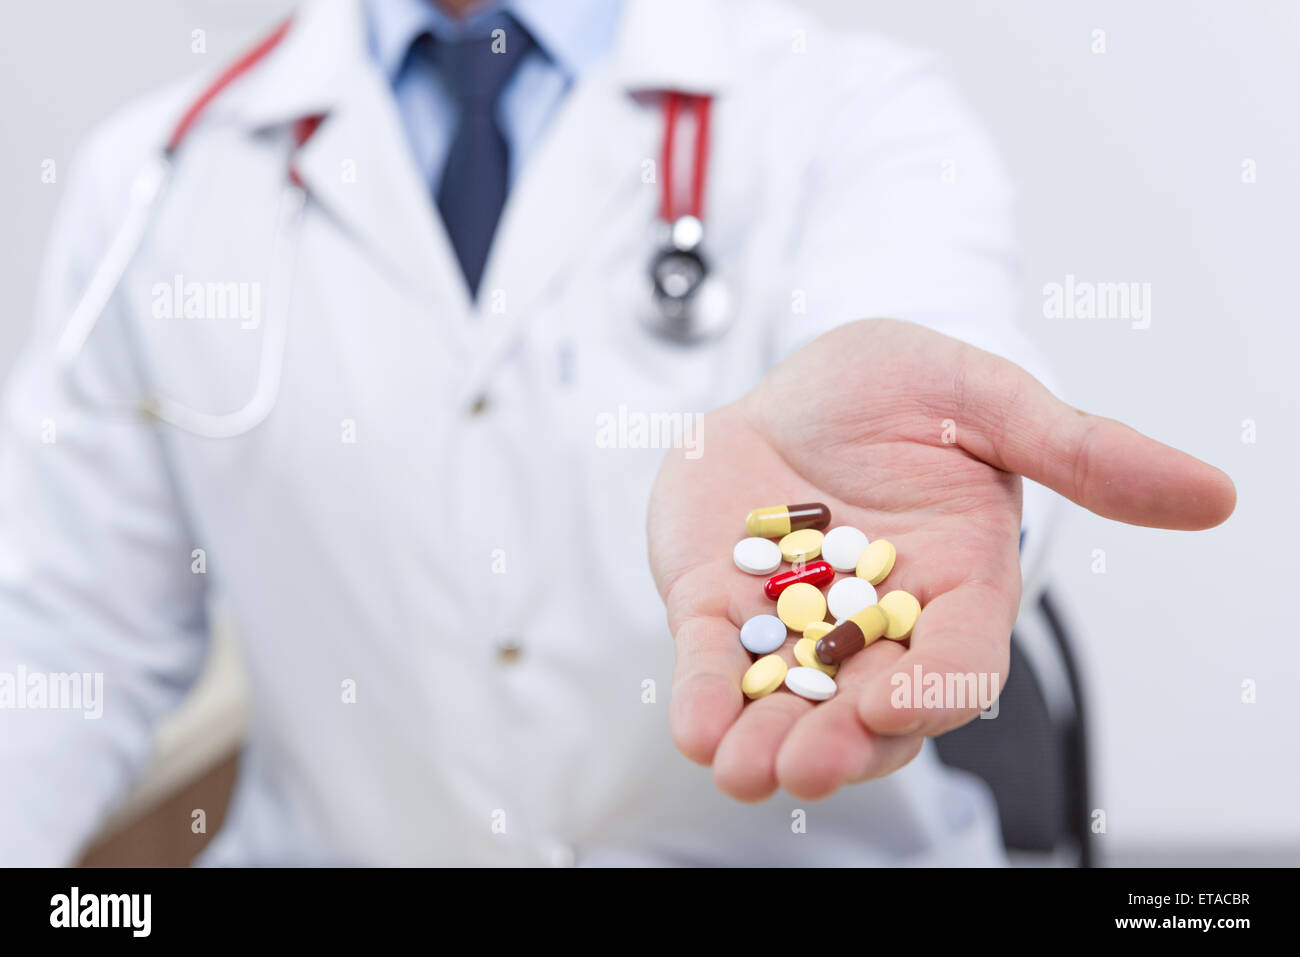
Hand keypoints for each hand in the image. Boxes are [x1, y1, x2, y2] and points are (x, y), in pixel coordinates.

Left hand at [648, 318, 1234, 800]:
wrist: (793, 384)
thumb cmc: (897, 389)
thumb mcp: (985, 400)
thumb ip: (1078, 451)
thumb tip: (1218, 493)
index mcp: (956, 588)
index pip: (959, 661)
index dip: (931, 689)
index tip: (891, 703)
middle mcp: (877, 627)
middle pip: (871, 709)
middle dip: (839, 744)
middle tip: (803, 768)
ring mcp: (793, 627)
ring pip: (791, 706)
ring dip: (766, 742)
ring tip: (737, 768)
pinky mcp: (721, 610)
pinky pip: (715, 663)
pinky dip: (706, 697)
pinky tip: (694, 726)